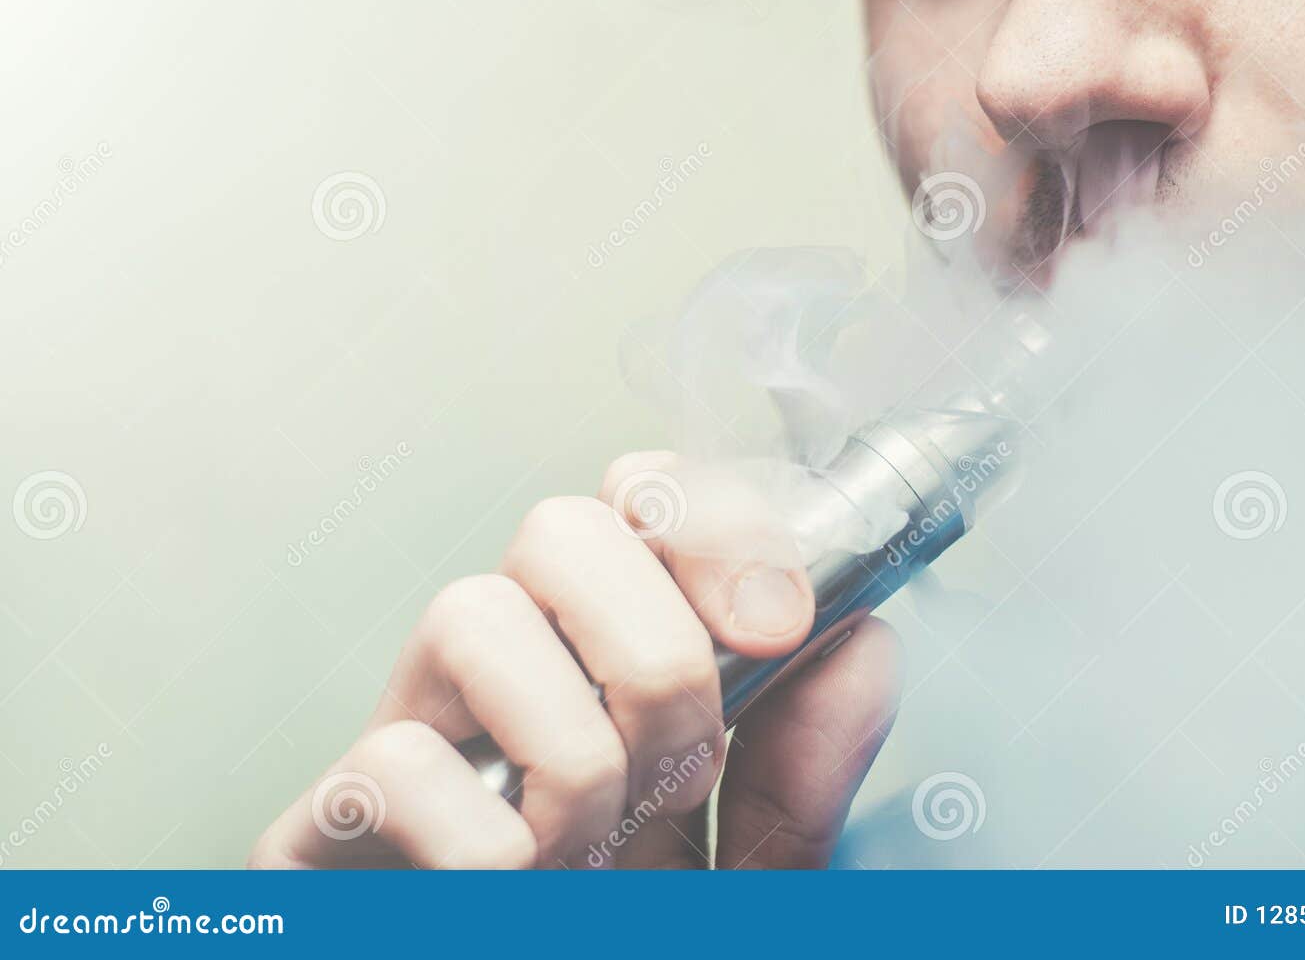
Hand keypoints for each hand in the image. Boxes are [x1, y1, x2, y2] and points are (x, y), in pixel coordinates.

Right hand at [249, 452, 903, 868]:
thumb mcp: (758, 874)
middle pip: (560, 525)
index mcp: (612, 663)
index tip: (778, 627)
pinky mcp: (330, 827)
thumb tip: (864, 640)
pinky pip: (388, 762)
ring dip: (572, 745)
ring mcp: (421, 739)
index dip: (716, 525)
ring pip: (468, 609)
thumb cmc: (634, 940)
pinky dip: (482, 838)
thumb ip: (806, 773)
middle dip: (654, 645)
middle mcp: (513, 675)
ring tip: (592, 848)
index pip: (645, 499)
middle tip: (684, 772)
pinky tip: (512, 887)